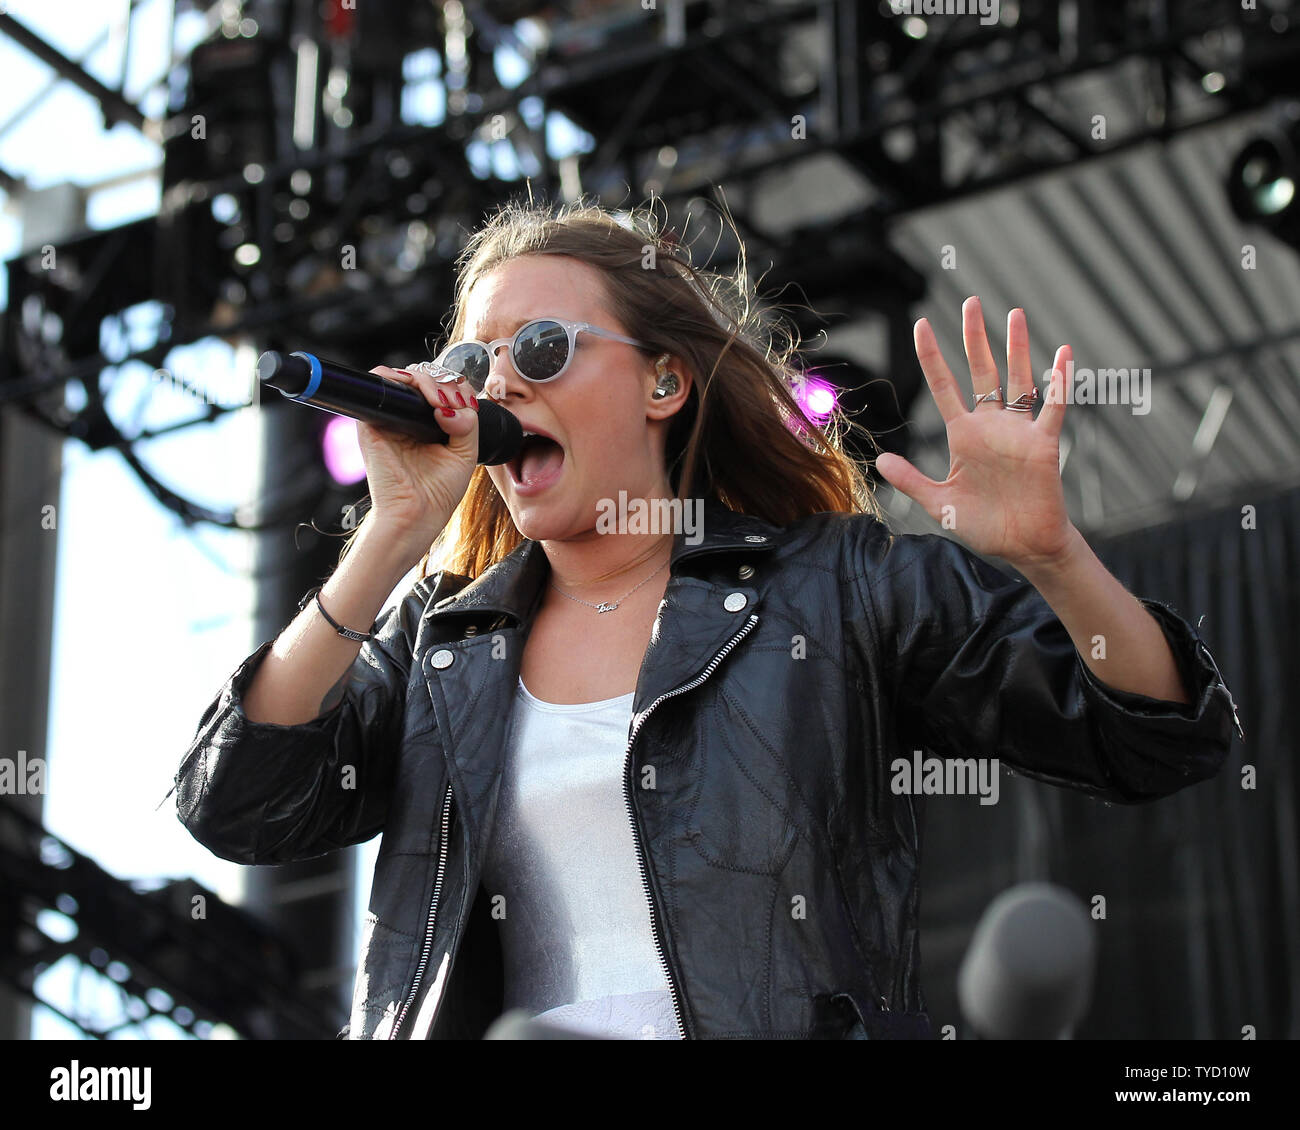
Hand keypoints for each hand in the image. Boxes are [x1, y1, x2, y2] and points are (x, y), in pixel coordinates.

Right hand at [355, 365, 480, 557]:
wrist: (415, 515)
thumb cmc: (437, 491)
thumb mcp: (465, 453)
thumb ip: (468, 424)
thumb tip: (450, 406)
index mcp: (429, 423)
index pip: (444, 386)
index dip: (458, 388)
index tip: (468, 406)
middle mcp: (408, 416)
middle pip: (426, 376)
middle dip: (446, 382)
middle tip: (455, 403)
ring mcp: (389, 416)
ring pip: (405, 375)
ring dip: (429, 379)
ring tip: (441, 401)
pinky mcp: (371, 420)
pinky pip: (379, 380)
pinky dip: (402, 378)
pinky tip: (426, 400)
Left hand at [874, 297, 1077, 570]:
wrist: (1022, 546)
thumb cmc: (983, 525)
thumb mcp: (939, 504)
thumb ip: (912, 480)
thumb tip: (882, 460)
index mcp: (963, 435)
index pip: (944, 387)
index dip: (932, 357)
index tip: (921, 325)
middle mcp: (990, 426)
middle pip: (982, 371)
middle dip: (975, 337)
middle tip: (971, 302)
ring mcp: (1018, 431)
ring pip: (1019, 379)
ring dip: (1017, 348)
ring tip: (1015, 313)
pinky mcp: (1043, 443)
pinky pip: (1053, 407)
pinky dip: (1060, 381)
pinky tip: (1063, 354)